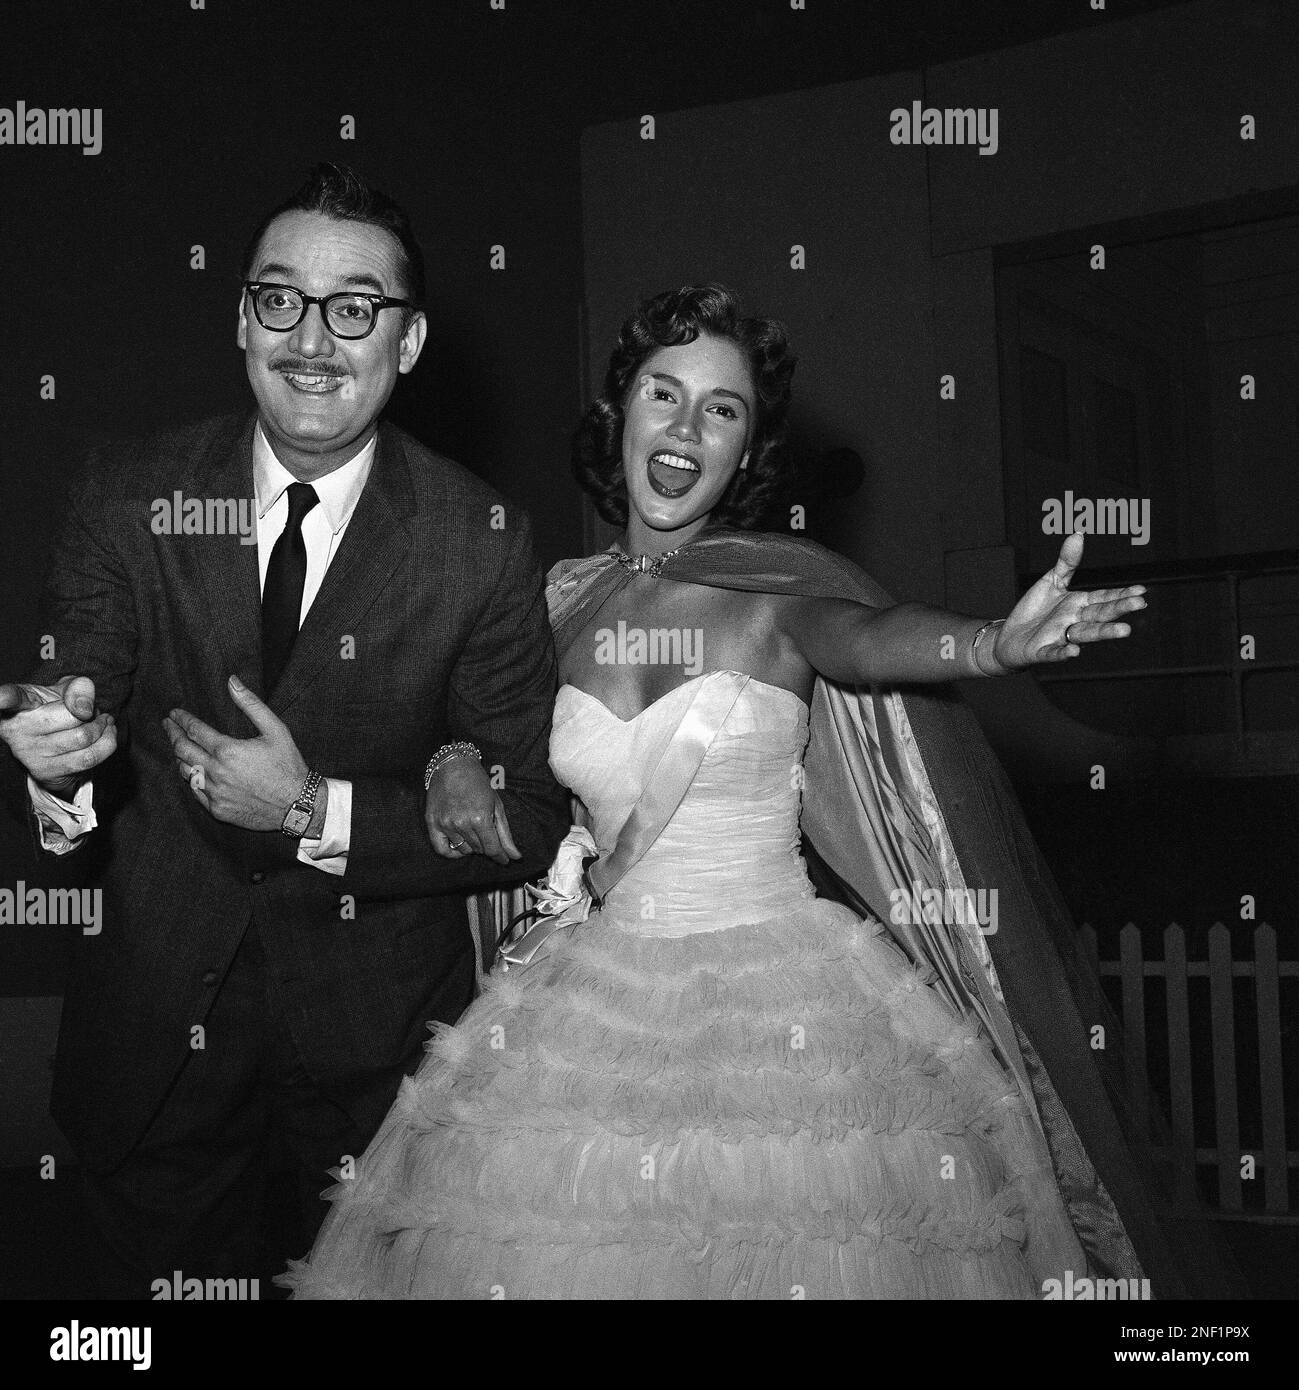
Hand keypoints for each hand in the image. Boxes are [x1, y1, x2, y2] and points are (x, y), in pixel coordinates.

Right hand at [0, 675, 115, 796]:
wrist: (55, 744)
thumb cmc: (56, 709)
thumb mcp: (65, 690)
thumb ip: (77, 688)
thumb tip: (84, 708)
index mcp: (20, 701)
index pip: (12, 697)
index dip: (5, 696)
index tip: (1, 698)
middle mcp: (17, 727)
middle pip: (72, 717)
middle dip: (93, 713)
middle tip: (94, 711)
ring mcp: (29, 752)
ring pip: (83, 738)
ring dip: (103, 728)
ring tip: (103, 722)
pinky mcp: (44, 771)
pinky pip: (89, 758)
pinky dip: (107, 744)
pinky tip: (107, 734)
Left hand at [164, 675, 307, 829]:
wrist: (298, 804)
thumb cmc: (288, 765)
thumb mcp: (275, 730)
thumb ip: (251, 704)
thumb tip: (232, 681)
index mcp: (227, 751)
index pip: (194, 730)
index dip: (182, 720)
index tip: (174, 714)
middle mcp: (216, 772)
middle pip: (182, 750)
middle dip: (172, 734)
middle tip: (167, 725)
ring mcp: (215, 792)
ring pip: (186, 771)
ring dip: (180, 757)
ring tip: (180, 747)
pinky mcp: (217, 808)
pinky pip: (196, 791)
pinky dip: (192, 779)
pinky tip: (194, 772)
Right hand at [424, 756, 520, 865]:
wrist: (453, 765)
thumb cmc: (478, 783)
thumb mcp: (497, 806)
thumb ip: (505, 834)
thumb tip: (515, 857)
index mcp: (480, 818)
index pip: (492, 849)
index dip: (500, 856)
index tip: (504, 859)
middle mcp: (462, 823)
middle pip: (479, 849)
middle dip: (486, 845)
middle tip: (486, 830)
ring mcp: (445, 823)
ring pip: (463, 850)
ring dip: (471, 845)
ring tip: (473, 829)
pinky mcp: (432, 822)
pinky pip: (441, 850)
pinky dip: (452, 853)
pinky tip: (459, 846)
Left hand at [996, 533, 1146, 668]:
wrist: (1010, 636)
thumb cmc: (1036, 609)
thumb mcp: (1052, 581)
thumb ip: (1067, 561)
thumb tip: (1079, 534)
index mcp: (1079, 604)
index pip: (1104, 598)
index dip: (1121, 594)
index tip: (1141, 590)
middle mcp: (1074, 621)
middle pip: (1099, 615)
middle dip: (1119, 609)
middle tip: (1140, 604)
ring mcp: (1060, 637)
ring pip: (1085, 635)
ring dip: (1104, 632)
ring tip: (1125, 630)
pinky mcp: (1042, 651)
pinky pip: (1054, 653)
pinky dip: (1063, 653)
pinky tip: (1074, 652)